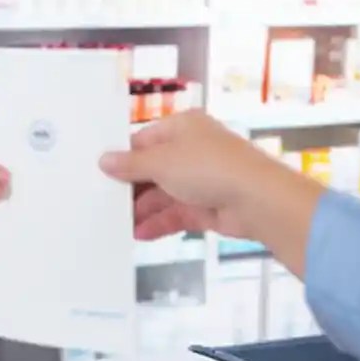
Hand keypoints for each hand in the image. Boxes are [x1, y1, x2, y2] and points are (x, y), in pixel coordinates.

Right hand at [99, 112, 322, 255]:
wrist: (258, 200)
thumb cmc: (210, 167)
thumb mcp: (161, 161)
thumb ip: (131, 164)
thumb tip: (105, 160)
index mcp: (183, 127)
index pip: (145, 139)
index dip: (124, 156)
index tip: (101, 173)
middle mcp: (193, 150)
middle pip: (154, 169)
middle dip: (132, 187)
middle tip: (105, 202)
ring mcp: (202, 180)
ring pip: (164, 194)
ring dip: (144, 209)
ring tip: (118, 223)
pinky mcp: (208, 206)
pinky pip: (177, 214)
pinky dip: (160, 223)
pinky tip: (140, 233)